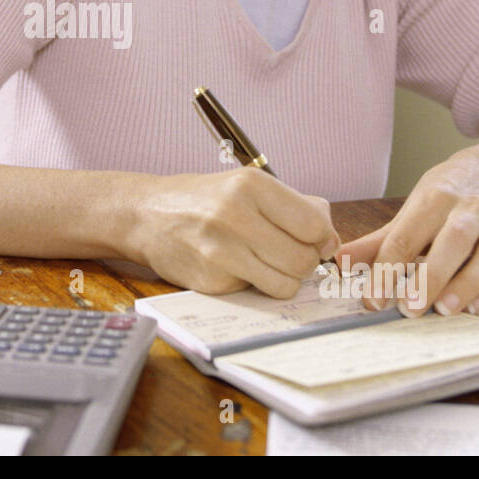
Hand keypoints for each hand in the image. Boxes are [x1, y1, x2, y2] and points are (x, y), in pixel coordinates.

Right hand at [127, 167, 340, 298]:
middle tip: (286, 254)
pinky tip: (234, 267)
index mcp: (251, 185)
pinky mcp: (210, 280)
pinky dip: (252, 284)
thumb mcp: (247, 185)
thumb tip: (331, 238)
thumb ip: (295, 206)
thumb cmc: (204, 200)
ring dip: (282, 278)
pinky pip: (254, 293)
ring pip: (285, 284)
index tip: (311, 240)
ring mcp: (221, 250)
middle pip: (303, 259)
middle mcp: (235, 215)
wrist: (147, 214)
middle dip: (303, 262)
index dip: (321, 238)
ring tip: (263, 262)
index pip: (314, 224)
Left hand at [336, 148, 478, 316]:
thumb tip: (340, 263)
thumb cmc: (445, 196)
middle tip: (409, 308)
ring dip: (467, 284)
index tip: (373, 299)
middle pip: (453, 240)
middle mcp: (470, 208)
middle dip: (431, 275)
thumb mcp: (410, 210)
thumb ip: (378, 241)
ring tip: (444, 311)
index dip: (388, 268)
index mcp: (435, 198)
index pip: (407, 235)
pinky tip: (474, 308)